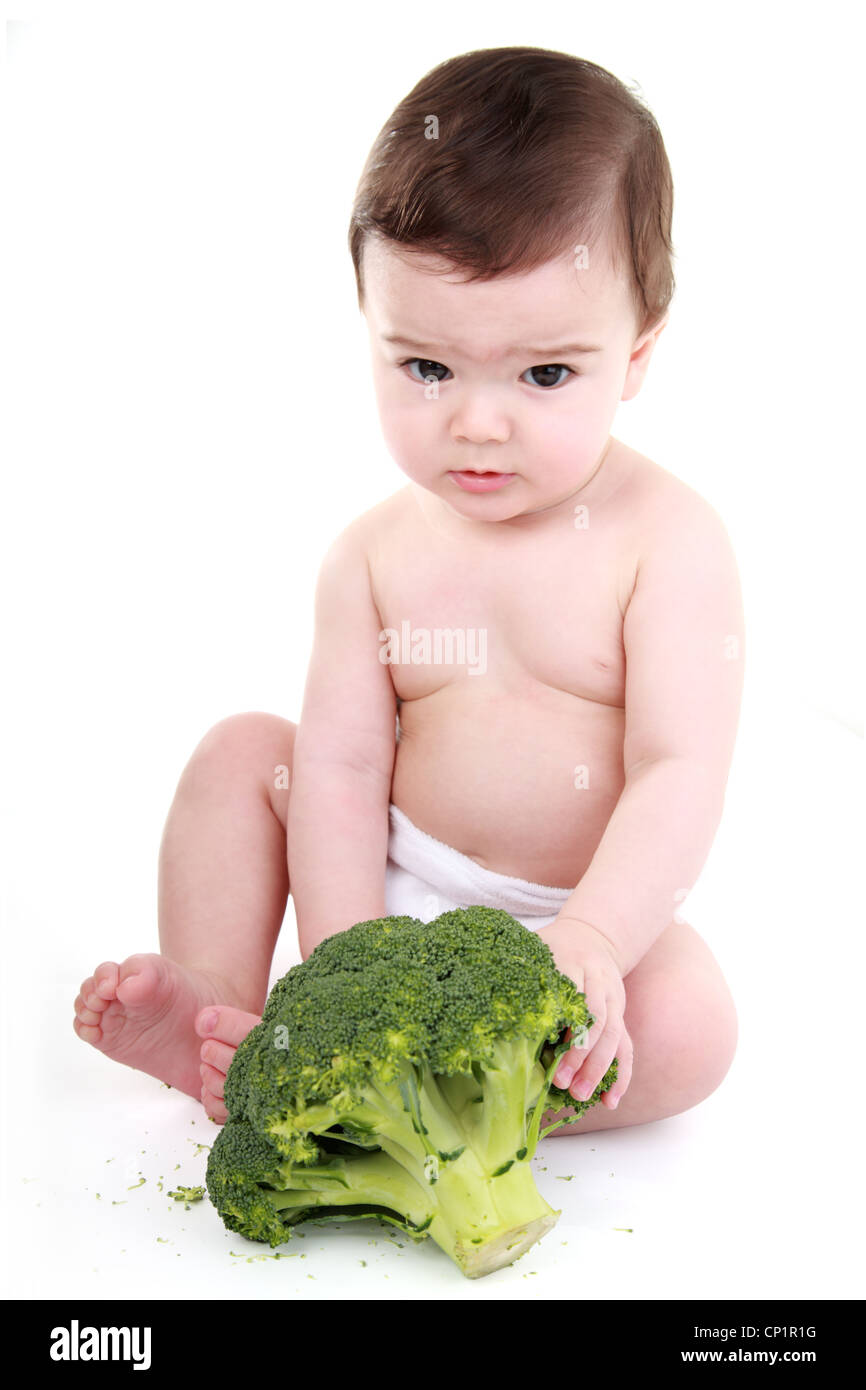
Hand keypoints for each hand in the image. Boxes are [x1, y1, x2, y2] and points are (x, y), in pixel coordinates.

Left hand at [536, 916, 632, 1110]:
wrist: (592, 935)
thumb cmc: (553, 948)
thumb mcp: (535, 951)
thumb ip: (518, 972)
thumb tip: (486, 1006)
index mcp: (573, 962)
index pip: (573, 996)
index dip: (565, 1026)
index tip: (550, 1052)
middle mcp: (599, 980)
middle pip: (597, 1020)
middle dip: (581, 1055)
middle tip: (562, 1083)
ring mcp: (613, 998)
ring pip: (614, 1036)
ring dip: (598, 1068)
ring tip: (581, 1095)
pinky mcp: (621, 1014)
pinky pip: (627, 1047)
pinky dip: (622, 1075)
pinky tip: (611, 1100)